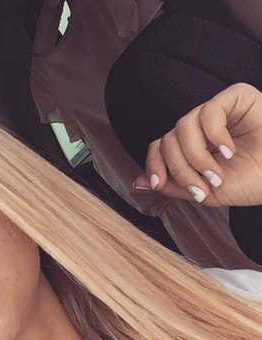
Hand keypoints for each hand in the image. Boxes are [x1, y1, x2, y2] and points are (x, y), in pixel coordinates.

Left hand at [133, 83, 261, 206]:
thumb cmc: (250, 183)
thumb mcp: (204, 192)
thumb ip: (172, 186)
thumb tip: (138, 182)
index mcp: (191, 147)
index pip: (159, 147)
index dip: (154, 164)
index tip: (158, 183)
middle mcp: (200, 128)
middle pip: (168, 140)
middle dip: (180, 168)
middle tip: (202, 187)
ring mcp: (218, 112)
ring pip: (183, 126)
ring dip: (196, 156)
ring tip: (216, 173)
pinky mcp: (237, 98)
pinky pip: (209, 111)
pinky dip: (214, 135)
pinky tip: (229, 151)